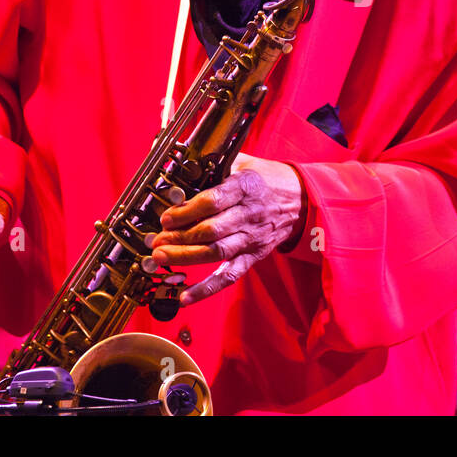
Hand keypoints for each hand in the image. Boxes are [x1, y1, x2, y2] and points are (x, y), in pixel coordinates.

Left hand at [148, 152, 302, 305]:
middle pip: (212, 230)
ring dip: (186, 258)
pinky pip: (229, 276)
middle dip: (179, 237)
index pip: (214, 201)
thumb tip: (175, 159)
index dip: (187, 211)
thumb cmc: (264, 179)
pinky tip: (185, 297)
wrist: (300, 199)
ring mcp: (252, 238)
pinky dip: (206, 289)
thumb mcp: (242, 162)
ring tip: (161, 257)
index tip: (167, 216)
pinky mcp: (253, 256)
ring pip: (217, 253)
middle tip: (156, 240)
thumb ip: (211, 162)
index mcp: (246, 187)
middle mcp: (250, 214)